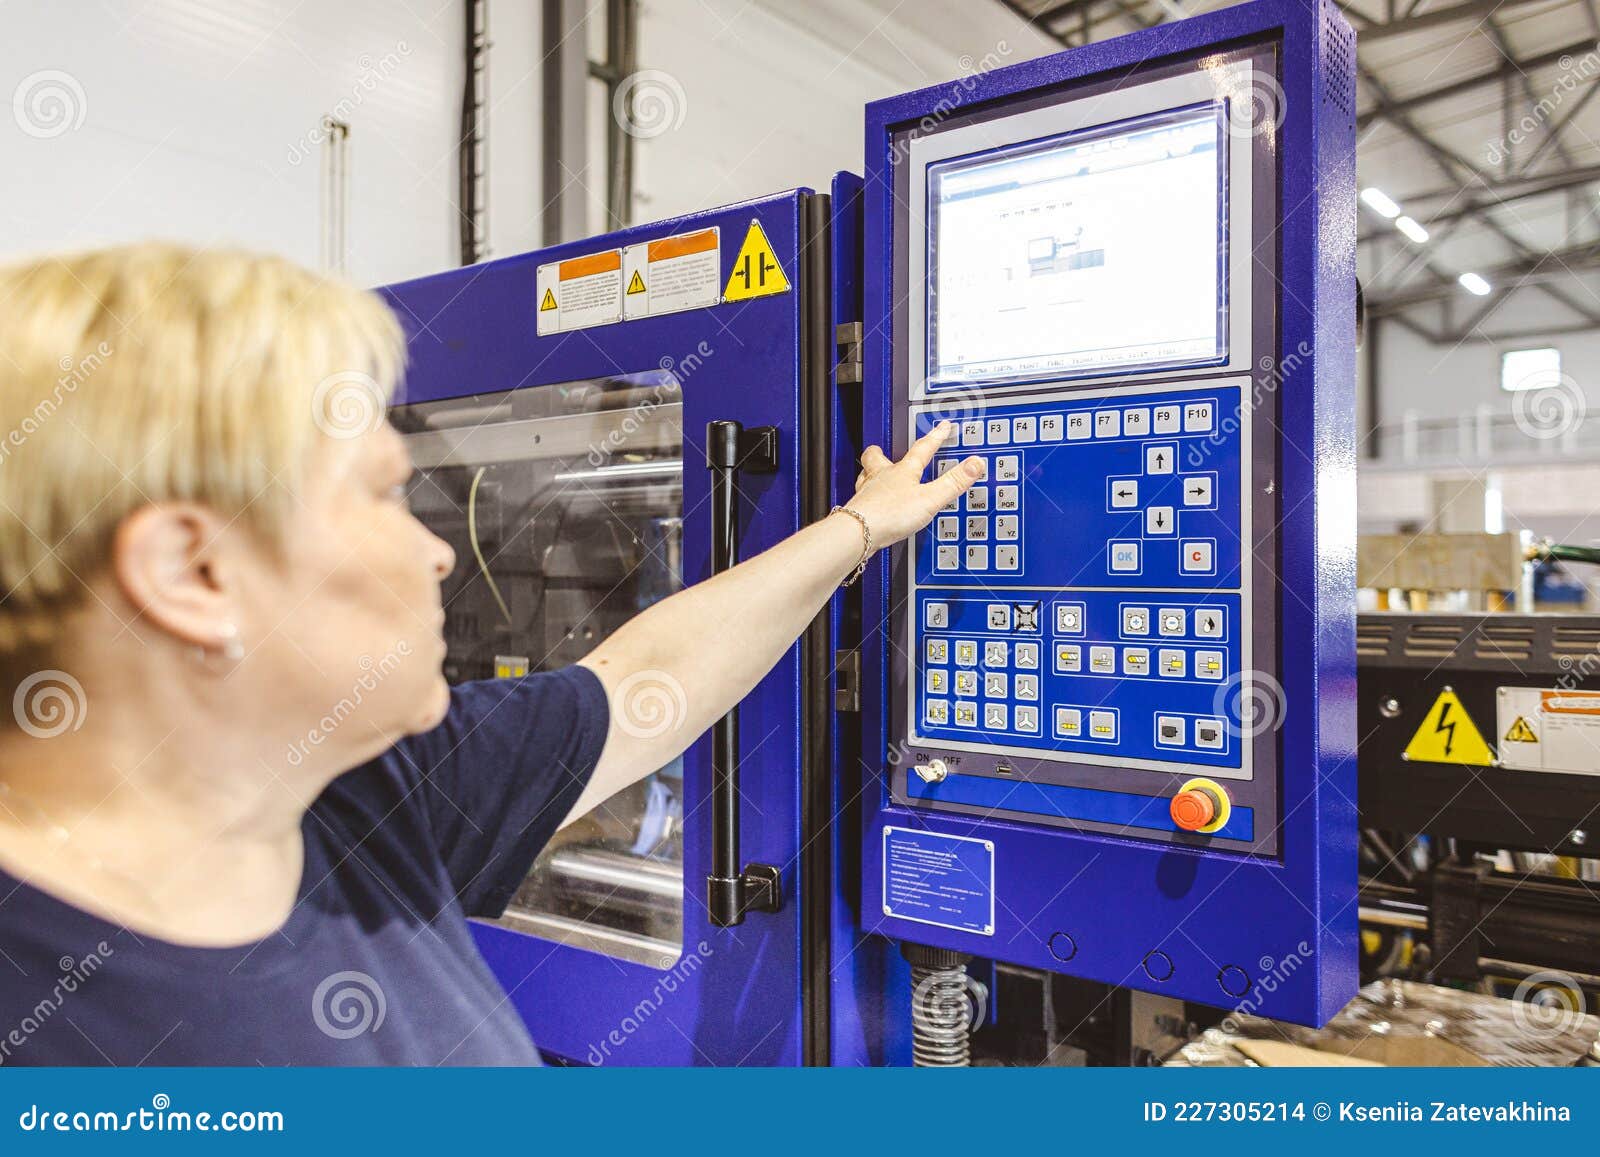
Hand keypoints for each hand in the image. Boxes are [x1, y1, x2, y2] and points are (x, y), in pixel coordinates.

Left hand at [844, 421, 984, 547]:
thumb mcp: (930, 498)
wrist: (858, 533)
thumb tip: (975, 464)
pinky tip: (870, 503)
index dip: (935, 437)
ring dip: (870, 472)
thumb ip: (953, 482)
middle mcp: (881, 478)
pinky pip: (860, 497)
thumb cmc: (890, 514)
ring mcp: (867, 493)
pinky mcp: (858, 511)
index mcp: (902, 471)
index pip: (922, 448)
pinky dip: (866, 496)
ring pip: (865, 475)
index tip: (942, 427)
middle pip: (878, 457)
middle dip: (882, 450)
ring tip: (874, 472)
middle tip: (884, 447)